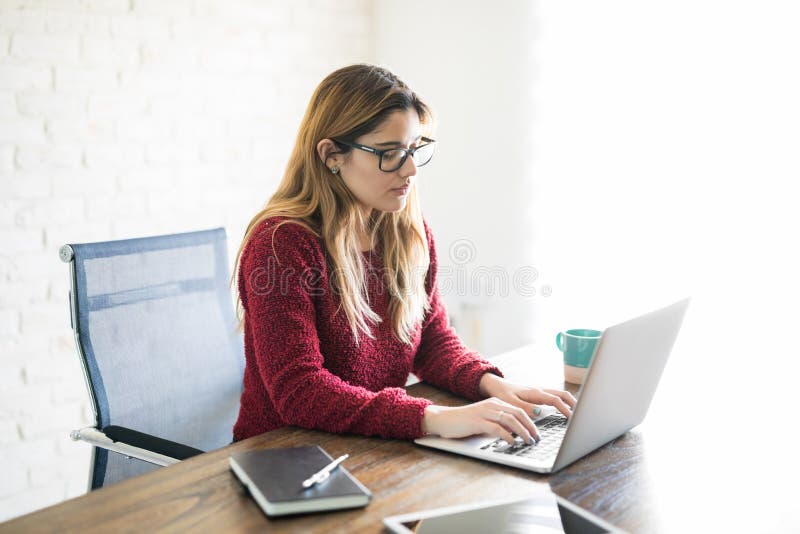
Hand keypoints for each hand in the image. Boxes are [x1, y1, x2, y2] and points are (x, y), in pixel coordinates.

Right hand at [421, 397, 539, 445]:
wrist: (444, 419)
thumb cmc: (464, 423)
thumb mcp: (485, 421)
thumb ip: (499, 424)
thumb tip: (516, 434)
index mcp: (495, 403)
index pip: (519, 410)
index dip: (531, 422)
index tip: (537, 433)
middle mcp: (492, 405)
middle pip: (518, 413)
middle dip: (530, 427)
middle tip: (537, 438)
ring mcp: (484, 412)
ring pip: (510, 420)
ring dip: (522, 432)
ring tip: (529, 441)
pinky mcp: (477, 421)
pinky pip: (496, 428)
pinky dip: (507, 436)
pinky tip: (512, 443)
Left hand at [478, 373, 575, 418]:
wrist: (496, 386)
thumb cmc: (502, 394)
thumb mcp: (510, 403)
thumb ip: (524, 408)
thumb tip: (539, 413)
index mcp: (534, 393)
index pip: (554, 399)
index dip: (564, 408)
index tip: (572, 417)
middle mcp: (539, 390)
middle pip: (562, 393)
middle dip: (573, 402)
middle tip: (582, 413)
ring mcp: (540, 391)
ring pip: (560, 393)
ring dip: (570, 401)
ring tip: (578, 412)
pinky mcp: (538, 394)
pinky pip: (555, 396)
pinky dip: (563, 401)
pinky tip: (565, 410)